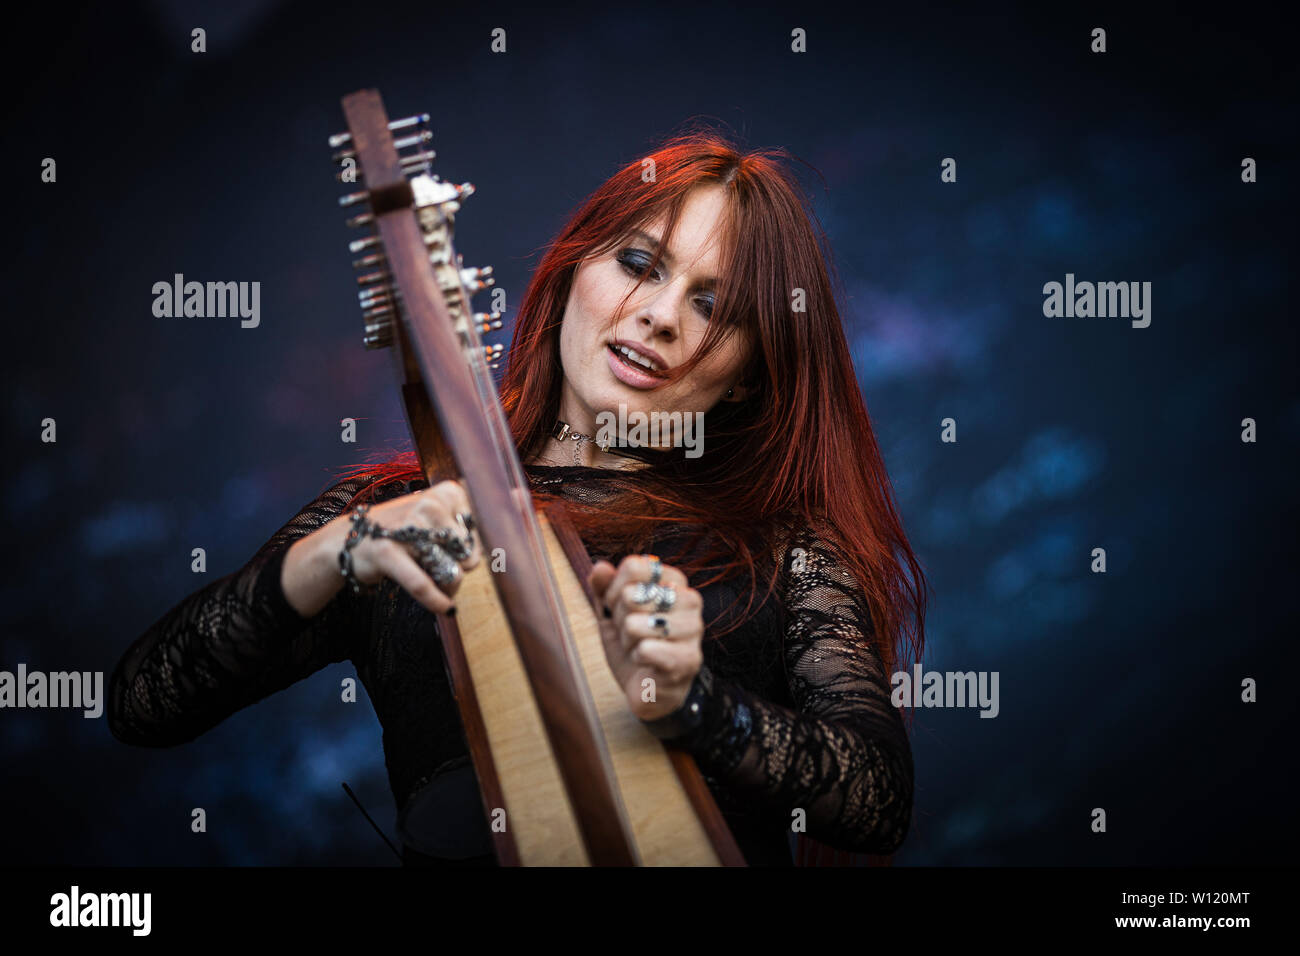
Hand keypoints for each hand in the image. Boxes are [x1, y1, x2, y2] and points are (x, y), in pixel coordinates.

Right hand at [282, 480, 479, 617]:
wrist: (352, 541)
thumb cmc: (409, 532)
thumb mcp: (444, 515)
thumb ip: (482, 510)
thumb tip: (523, 494)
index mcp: (449, 492)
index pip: (487, 534)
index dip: (478, 551)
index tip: (462, 550)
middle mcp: (430, 504)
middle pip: (471, 556)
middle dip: (461, 570)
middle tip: (442, 566)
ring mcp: (407, 527)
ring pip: (451, 573)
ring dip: (448, 587)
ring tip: (435, 581)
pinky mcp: (387, 552)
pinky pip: (422, 584)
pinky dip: (436, 600)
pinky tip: (444, 607)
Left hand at [588, 555, 703, 721]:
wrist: (649, 689)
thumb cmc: (634, 644)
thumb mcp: (612, 613)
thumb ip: (604, 588)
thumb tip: (600, 567)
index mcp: (674, 581)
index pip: (634, 567)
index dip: (614, 589)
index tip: (618, 606)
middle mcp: (690, 600)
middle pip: (631, 594)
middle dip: (620, 618)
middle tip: (631, 632)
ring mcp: (692, 629)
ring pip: (635, 623)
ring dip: (628, 640)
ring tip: (639, 647)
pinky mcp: (688, 658)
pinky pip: (645, 649)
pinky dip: (636, 657)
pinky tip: (646, 662)